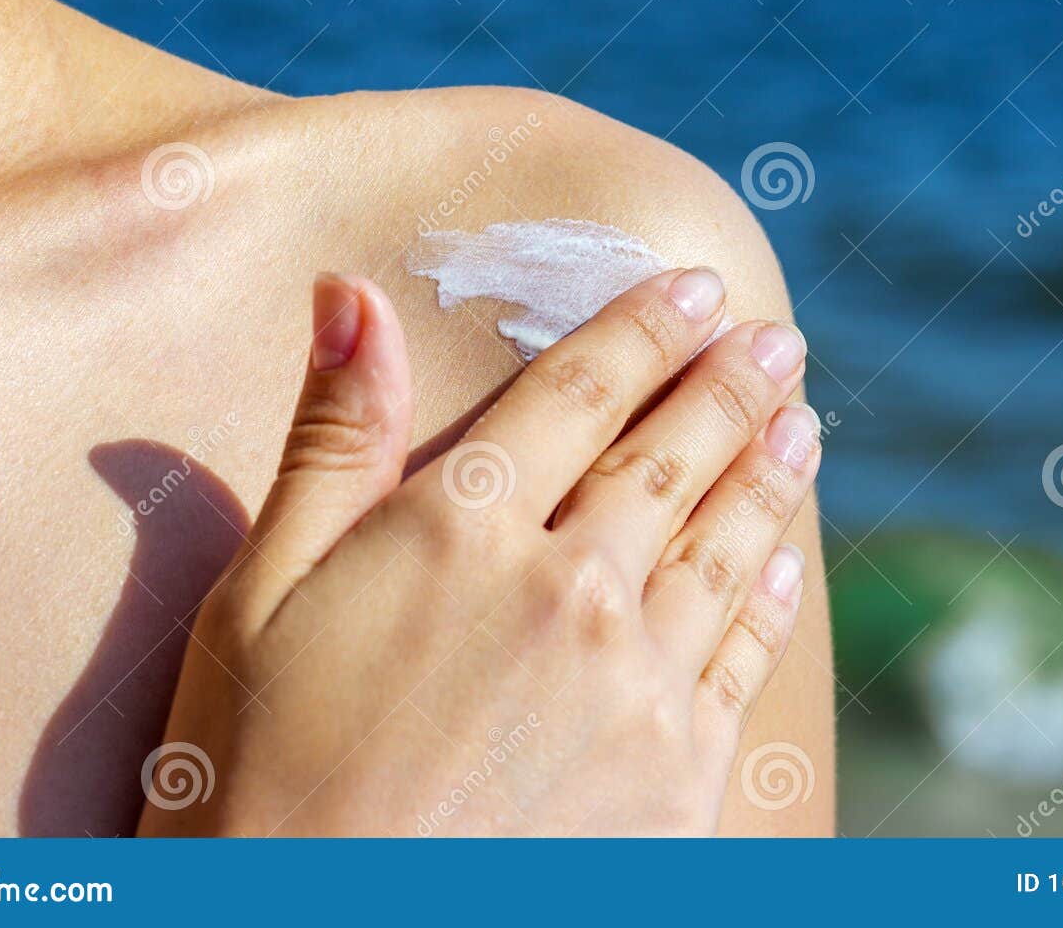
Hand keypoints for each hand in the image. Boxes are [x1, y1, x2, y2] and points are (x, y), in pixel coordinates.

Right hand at [137, 267, 819, 835]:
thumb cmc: (259, 772)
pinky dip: (768, 598)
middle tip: (775, 340)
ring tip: (804, 424)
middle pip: (670, 457)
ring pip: (722, 547)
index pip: (579, 392)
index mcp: (464, 526)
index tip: (691, 285)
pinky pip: (739, 659)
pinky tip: (785, 560)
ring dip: (768, 474)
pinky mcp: (674, 776)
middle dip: (729, 386)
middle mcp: (567, 588)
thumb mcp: (259, 591)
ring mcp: (633, 684)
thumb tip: (351, 294)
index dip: (641, 328)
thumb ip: (330, 439)